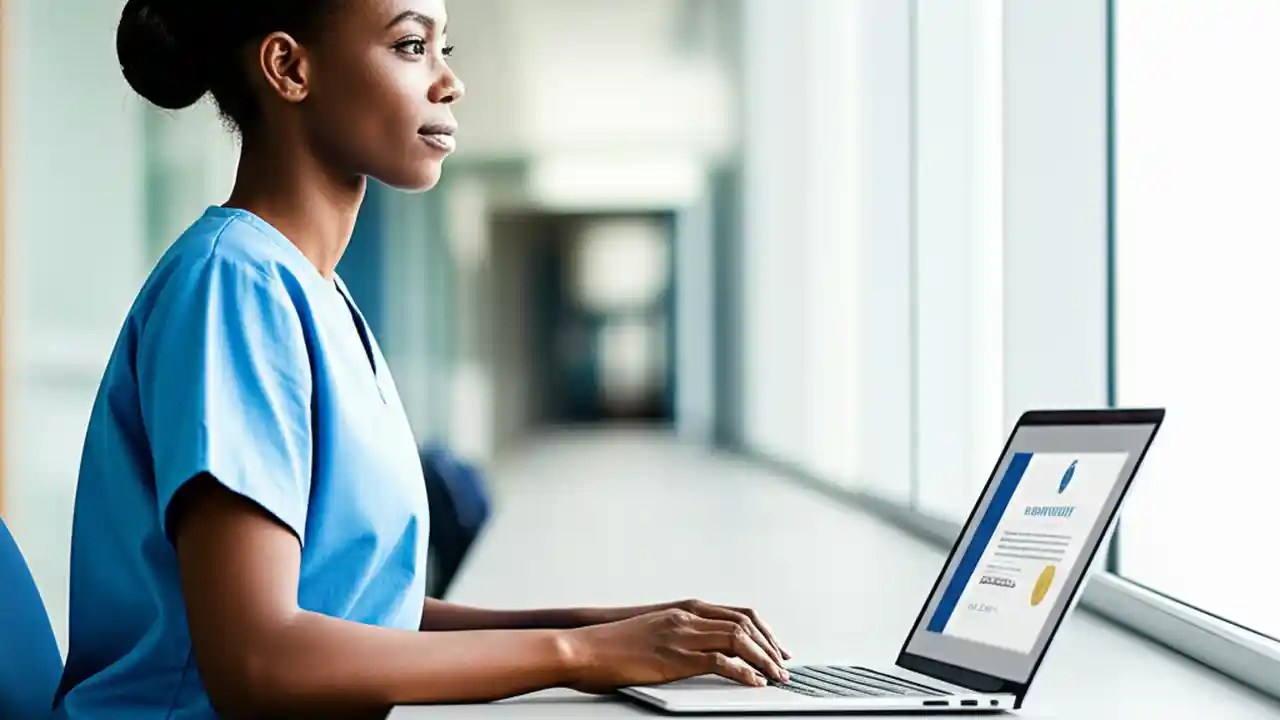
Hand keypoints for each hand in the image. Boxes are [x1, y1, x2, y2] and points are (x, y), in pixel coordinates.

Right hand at [591, 599, 789, 662]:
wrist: (584, 647)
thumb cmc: (611, 645)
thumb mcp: (651, 632)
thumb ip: (675, 635)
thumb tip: (693, 650)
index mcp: (683, 610)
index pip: (736, 613)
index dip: (762, 630)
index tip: (775, 647)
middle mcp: (687, 618)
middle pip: (744, 623)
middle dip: (770, 645)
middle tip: (783, 665)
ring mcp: (682, 636)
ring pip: (738, 639)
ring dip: (763, 659)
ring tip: (775, 676)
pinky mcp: (675, 658)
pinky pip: (720, 662)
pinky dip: (743, 672)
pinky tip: (753, 683)